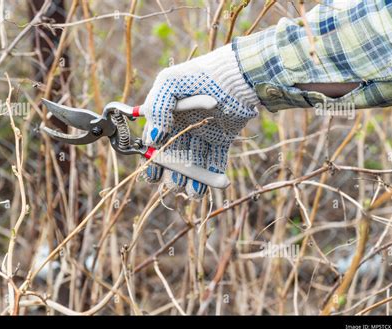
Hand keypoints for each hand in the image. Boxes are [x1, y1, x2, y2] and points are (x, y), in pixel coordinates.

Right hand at [141, 44, 258, 198]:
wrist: (240, 75)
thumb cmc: (202, 75)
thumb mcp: (171, 83)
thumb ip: (157, 107)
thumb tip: (151, 138)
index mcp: (167, 116)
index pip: (154, 144)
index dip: (153, 161)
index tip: (154, 174)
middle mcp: (183, 127)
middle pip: (174, 158)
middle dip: (173, 176)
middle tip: (176, 185)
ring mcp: (203, 134)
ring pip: (194, 164)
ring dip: (193, 181)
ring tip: (194, 191)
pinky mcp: (221, 140)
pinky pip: (215, 161)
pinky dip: (214, 175)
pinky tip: (217, 183)